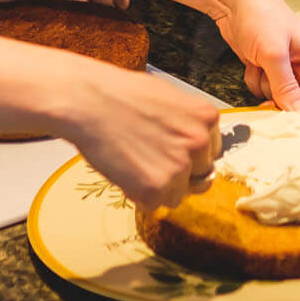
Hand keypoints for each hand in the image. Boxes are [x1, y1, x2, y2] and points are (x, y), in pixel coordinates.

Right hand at [64, 64, 221, 210]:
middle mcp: (199, 143)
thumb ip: (187, 124)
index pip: (211, 152)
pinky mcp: (155, 189)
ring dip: (159, 187)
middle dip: (179, 173)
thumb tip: (194, 146)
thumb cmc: (121, 95)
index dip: (189, 155)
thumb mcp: (168, 99)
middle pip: (200, 176)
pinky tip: (125, 171)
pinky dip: (139, 195)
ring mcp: (179, 167)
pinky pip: (154, 205)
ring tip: (134, 163)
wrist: (88, 101)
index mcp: (206, 118)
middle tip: (151, 159)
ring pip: (178, 194)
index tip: (171, 151)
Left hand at [214, 0, 299, 110]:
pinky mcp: (269, 72)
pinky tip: (252, 65)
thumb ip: (287, 88)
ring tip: (261, 68)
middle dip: (287, 104)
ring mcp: (288, 71)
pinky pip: (266, 93)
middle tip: (271, 99)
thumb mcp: (274, 53)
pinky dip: (256, 83)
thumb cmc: (260, 15)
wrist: (232, 0)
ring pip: (284, 101)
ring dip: (268, 91)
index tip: (298, 117)